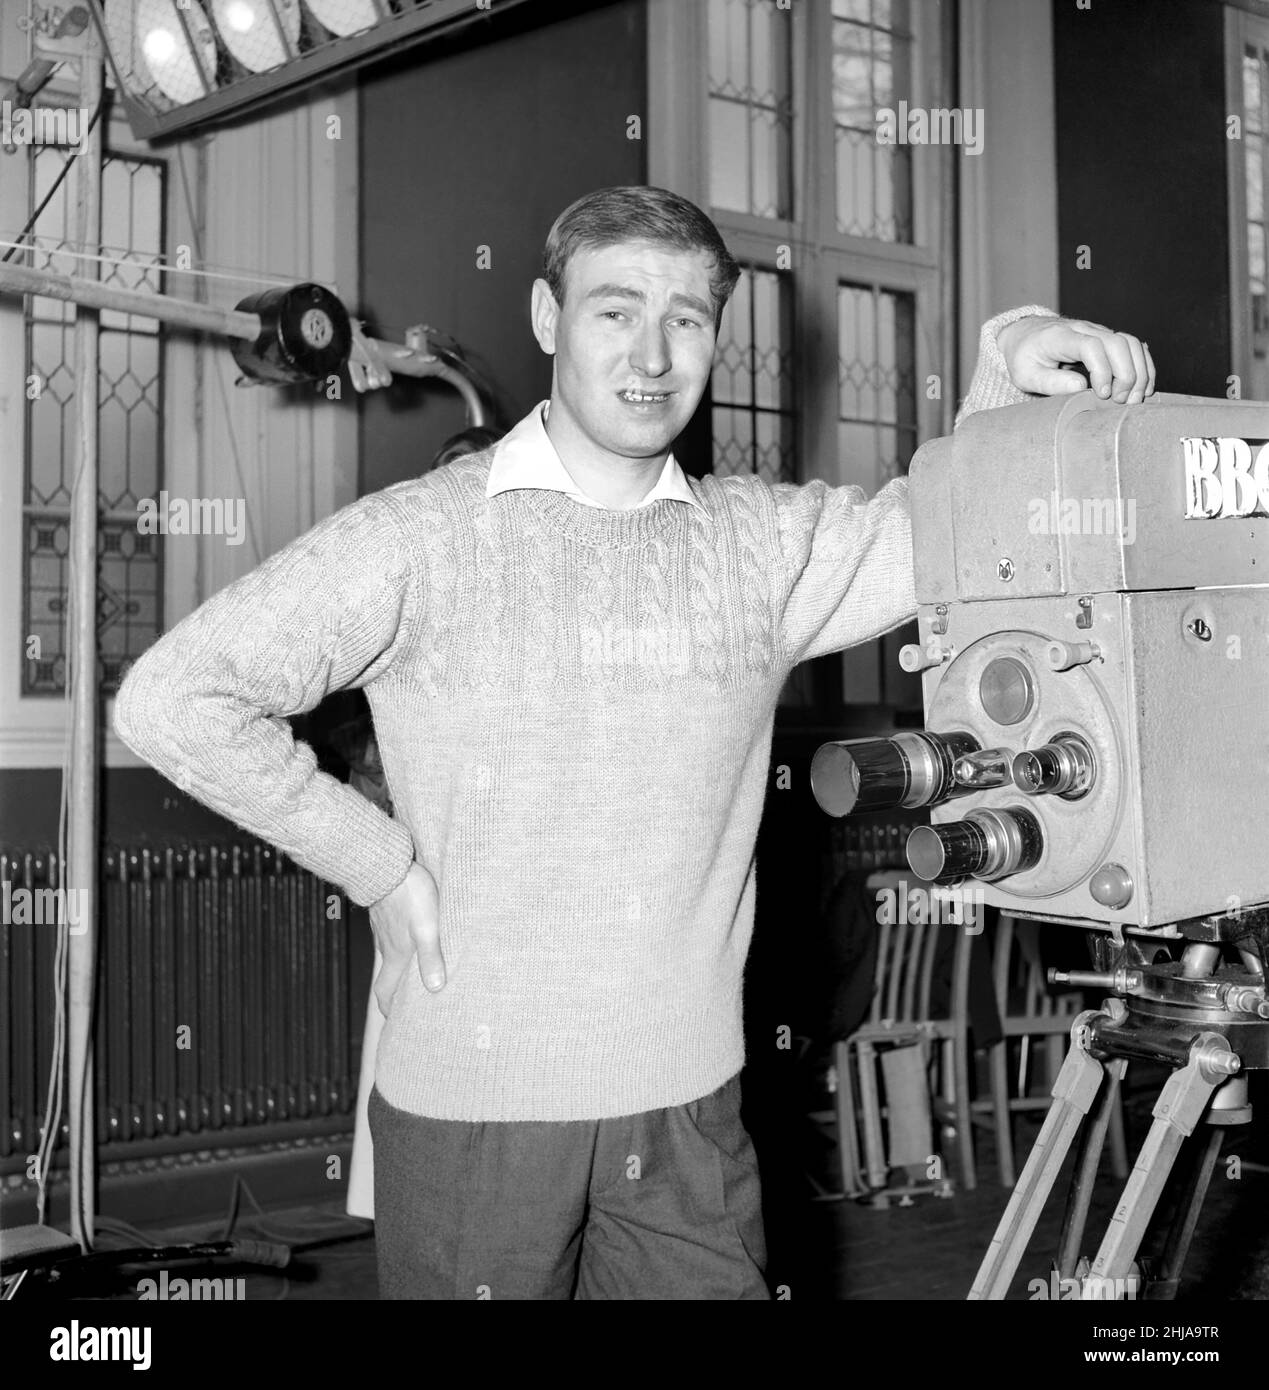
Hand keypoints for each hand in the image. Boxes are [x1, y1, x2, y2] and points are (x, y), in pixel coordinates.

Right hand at [368, 861, 444, 1016]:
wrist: (385, 863)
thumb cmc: (409, 895)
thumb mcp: (426, 927)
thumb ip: (430, 957)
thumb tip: (435, 988)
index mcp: (395, 955)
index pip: (385, 992)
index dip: (388, 1011)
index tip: (396, 1024)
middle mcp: (386, 946)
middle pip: (388, 977)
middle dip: (396, 994)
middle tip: (411, 1005)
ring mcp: (384, 929)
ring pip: (391, 956)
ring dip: (401, 969)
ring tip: (419, 974)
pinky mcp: (386, 913)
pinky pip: (392, 937)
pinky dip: (401, 946)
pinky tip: (414, 939)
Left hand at [997, 317, 1155, 404]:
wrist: (1025, 335)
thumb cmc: (1024, 357)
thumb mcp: (1025, 374)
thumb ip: (1051, 381)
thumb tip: (1080, 387)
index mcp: (1061, 337)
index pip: (1091, 346)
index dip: (1102, 370)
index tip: (1101, 394)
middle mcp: (1084, 329)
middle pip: (1118, 343)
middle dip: (1126, 374)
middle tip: (1120, 402)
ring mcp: (1098, 332)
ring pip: (1131, 343)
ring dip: (1139, 371)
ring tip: (1133, 399)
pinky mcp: (1107, 339)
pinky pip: (1134, 347)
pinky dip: (1143, 366)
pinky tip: (1142, 388)